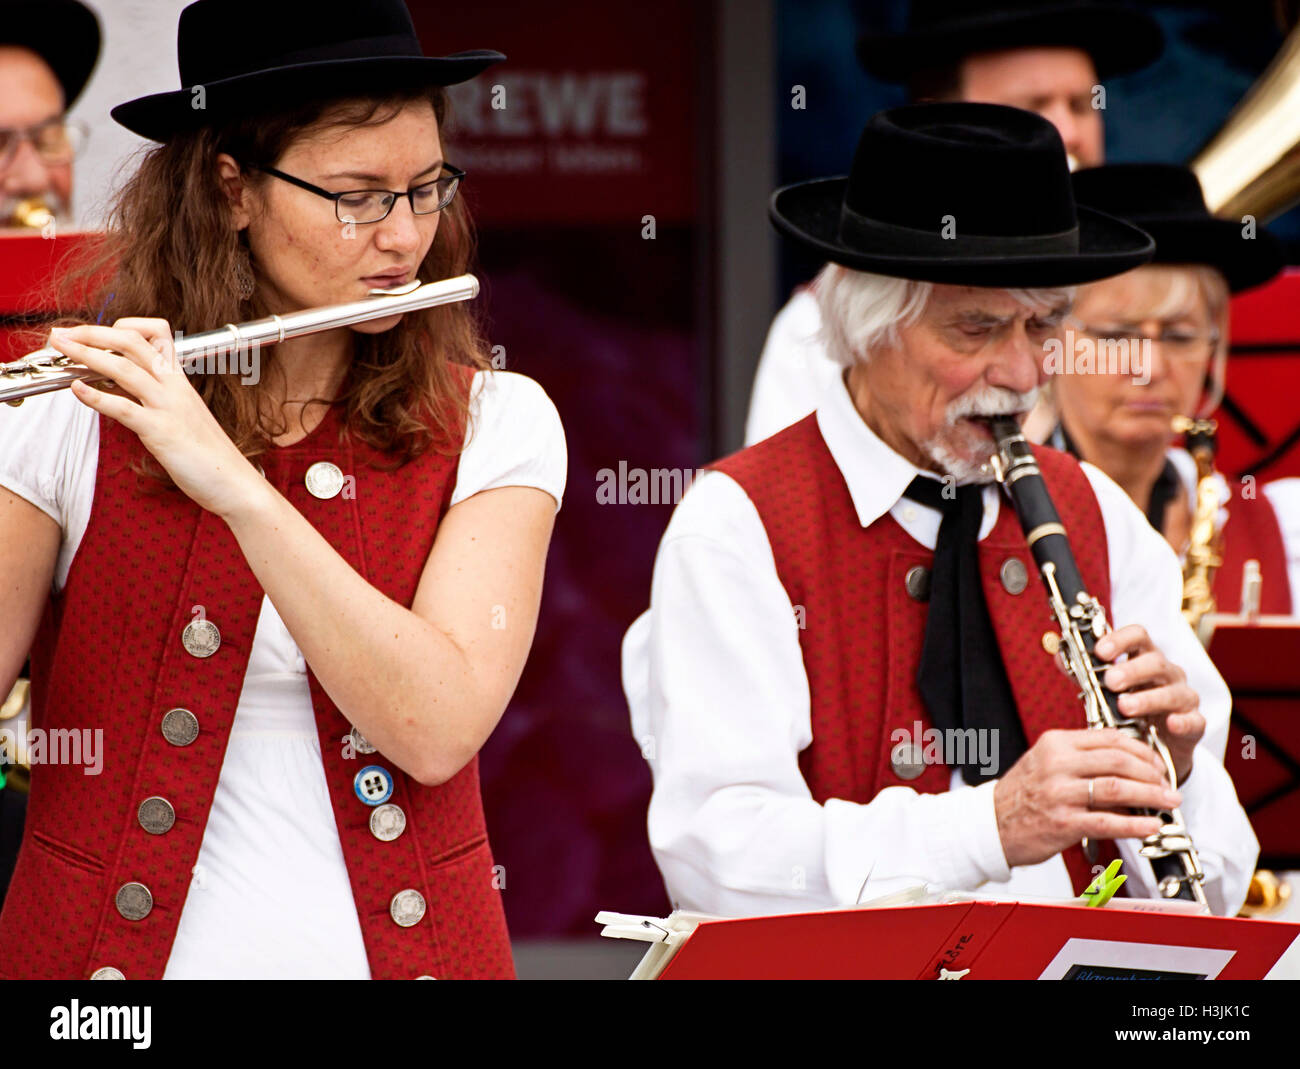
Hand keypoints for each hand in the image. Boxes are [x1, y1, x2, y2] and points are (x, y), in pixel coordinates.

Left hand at [50, 319, 267, 519]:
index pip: (155, 334)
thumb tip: (129, 393)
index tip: (98, 335)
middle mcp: (174, 387)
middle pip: (132, 342)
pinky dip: (96, 396)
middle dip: (92, 333)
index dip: (124, 327)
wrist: (235, 482)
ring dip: (86, 354)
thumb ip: (161, 399)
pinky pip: (124, 408)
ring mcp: (168, 408)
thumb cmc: (210, 456)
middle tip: (63, 332)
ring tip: (60, 348)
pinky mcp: (161, 432)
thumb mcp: (186, 416)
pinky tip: (77, 390)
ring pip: (124, 368)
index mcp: (180, 381)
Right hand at [993, 728, 1180, 867]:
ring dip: (1151, 796)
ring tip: (1169, 802)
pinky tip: (1151, 826)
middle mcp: (1057, 764)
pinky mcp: (1062, 822)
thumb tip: (1130, 765)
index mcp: (1055, 743)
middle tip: (1167, 783)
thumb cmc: (1023, 794)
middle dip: (1153, 773)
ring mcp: (1059, 793)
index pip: (1110, 738)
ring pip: (1118, 788)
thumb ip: (1082, 758)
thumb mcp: (1046, 762)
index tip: (1157, 762)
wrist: (992, 824)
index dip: (1142, 749)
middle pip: (1119, 761)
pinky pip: (1107, 821)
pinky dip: (1135, 824)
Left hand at [1095, 624, 1203, 783]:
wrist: (1154, 745)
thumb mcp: (1103, 689)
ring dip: (1148, 698)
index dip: (1120, 639)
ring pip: (1172, 691)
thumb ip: (1082, 672)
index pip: (1138, 636)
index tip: (1100, 650)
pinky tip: (1170, 724)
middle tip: (1110, 681)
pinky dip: (1183, 721)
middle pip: (1155, 661)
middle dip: (1131, 670)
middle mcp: (1167, 674)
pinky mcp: (1194, 723)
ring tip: (1124, 706)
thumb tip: (1057, 655)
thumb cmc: (1128, 709)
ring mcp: (1183, 697)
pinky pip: (1194, 720)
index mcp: (1144, 658)